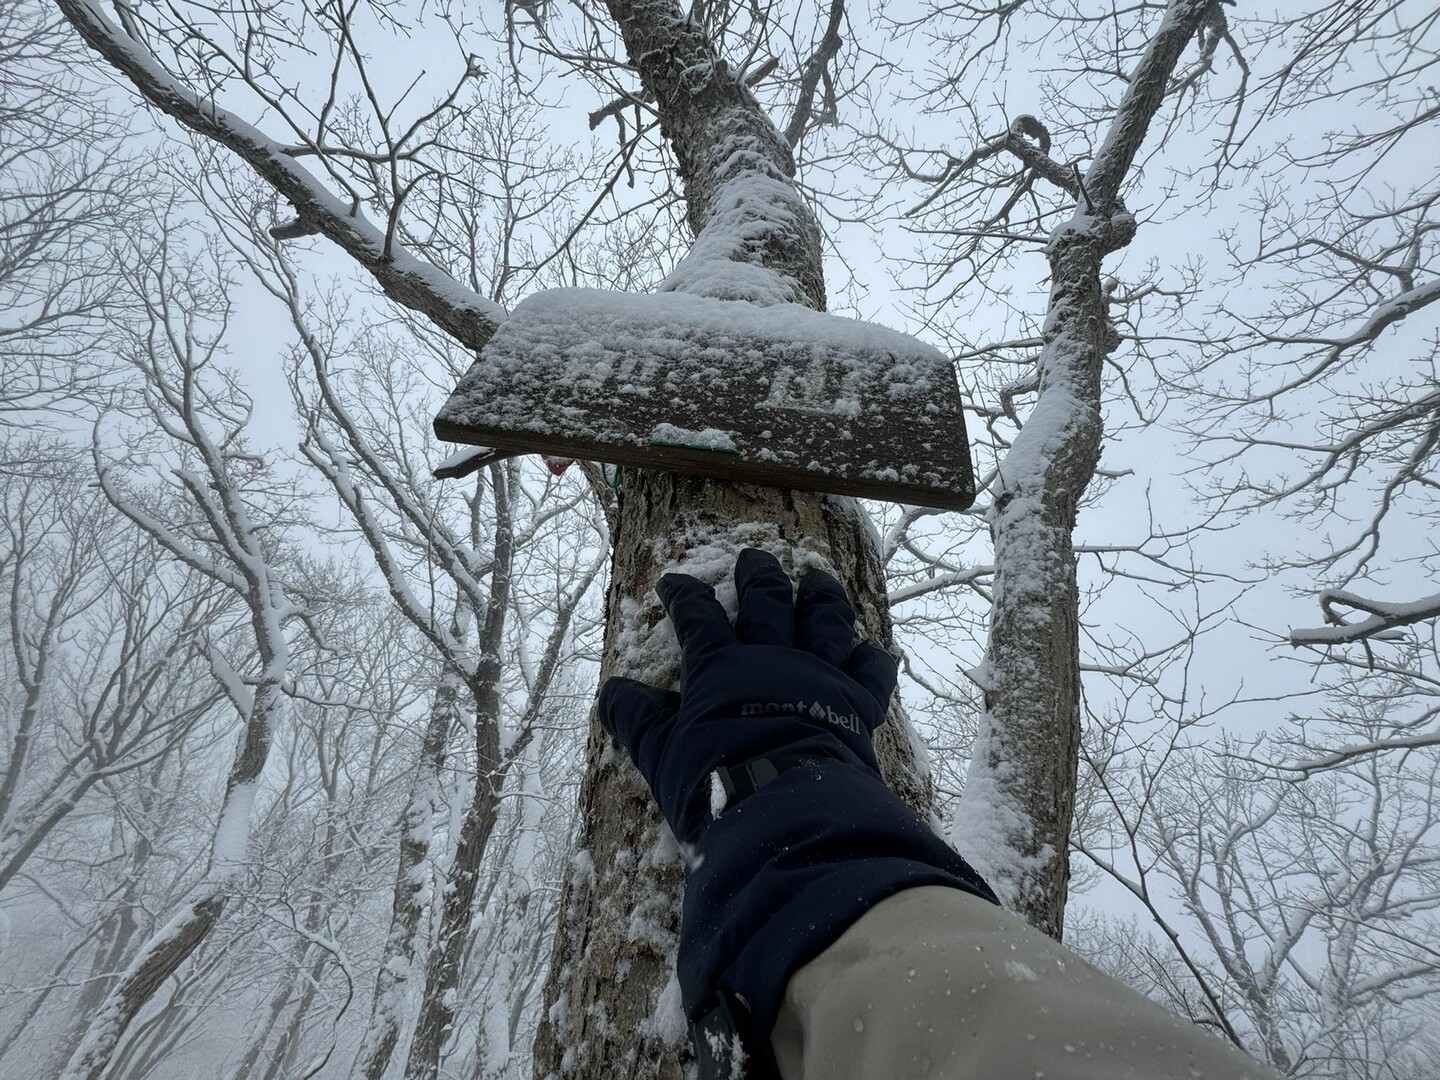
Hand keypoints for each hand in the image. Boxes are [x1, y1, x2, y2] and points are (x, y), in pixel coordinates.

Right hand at [597, 548, 897, 836]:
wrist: (786, 811)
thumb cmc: (715, 785)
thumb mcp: (662, 756)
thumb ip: (637, 721)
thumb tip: (611, 693)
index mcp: (721, 667)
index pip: (697, 616)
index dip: (684, 595)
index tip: (674, 582)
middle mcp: (772, 659)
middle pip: (766, 601)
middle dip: (758, 575)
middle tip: (754, 557)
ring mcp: (819, 675)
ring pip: (825, 620)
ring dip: (822, 596)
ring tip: (819, 579)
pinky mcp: (857, 703)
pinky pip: (871, 671)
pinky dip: (872, 658)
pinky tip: (873, 649)